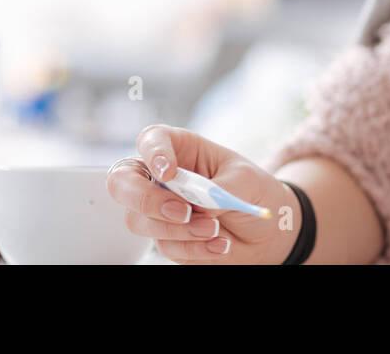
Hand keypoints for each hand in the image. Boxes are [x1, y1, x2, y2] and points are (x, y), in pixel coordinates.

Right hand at [106, 124, 297, 264]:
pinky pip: (164, 247)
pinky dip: (193, 249)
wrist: (267, 230)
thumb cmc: (254, 191)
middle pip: (122, 182)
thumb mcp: (245, 181)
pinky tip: (218, 244)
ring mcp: (159, 209)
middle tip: (182, 212)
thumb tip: (196, 208)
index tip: (168, 172)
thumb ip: (218, 190)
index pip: (152, 140)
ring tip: (214, 228)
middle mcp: (162, 177)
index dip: (153, 153)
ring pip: (139, 221)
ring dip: (178, 230)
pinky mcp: (166, 238)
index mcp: (181, 148)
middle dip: (146, 200)